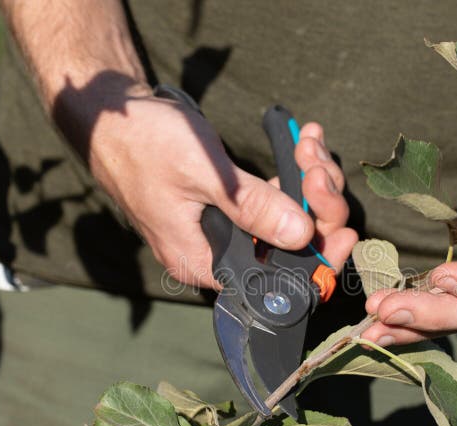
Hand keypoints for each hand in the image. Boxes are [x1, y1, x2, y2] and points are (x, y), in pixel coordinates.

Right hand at [86, 90, 357, 288]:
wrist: (111, 114)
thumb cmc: (145, 144)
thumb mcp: (204, 175)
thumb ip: (252, 207)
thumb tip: (303, 235)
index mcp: (206, 263)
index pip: (276, 281)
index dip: (317, 259)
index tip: (345, 229)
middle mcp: (218, 255)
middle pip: (287, 249)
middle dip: (316, 207)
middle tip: (319, 161)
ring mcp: (225, 230)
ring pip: (285, 221)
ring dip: (308, 183)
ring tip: (310, 142)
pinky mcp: (229, 206)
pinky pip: (272, 199)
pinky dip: (291, 173)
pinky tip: (302, 141)